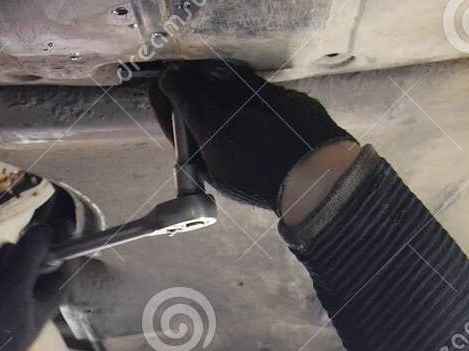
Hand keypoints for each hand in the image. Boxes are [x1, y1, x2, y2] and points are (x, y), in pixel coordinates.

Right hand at [0, 222, 69, 350]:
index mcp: (37, 311)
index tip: (60, 229)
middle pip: (26, 269)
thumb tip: (48, 230)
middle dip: (17, 258)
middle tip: (8, 258)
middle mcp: (17, 307)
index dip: (62, 255)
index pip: (59, 279)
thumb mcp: (14, 287)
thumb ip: (31, 256)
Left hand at [148, 62, 353, 211]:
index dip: (165, 100)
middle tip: (184, 68)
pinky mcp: (265, 102)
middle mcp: (221, 136)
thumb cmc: (254, 160)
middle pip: (195, 102)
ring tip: (205, 68)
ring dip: (208, 75)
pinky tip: (226, 69)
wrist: (308, 164)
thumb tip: (167, 79)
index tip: (161, 80)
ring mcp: (244, 118)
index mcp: (203, 154)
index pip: (175, 123)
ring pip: (217, 88)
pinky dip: (233, 72)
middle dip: (188, 84)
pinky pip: (242, 81)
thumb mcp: (212, 133)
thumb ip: (188, 106)